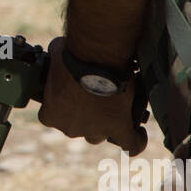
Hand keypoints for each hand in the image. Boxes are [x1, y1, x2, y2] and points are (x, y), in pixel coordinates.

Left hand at [39, 37, 147, 154]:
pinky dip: (136, 140)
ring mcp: (95, 131)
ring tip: (114, 107)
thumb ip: (56, 57)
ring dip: (105, 124)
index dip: (60, 105)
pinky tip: (139, 134)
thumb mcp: (56, 53)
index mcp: (51, 115)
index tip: (67, 93)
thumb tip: (59, 48)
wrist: (94, 59)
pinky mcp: (119, 128)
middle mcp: (71, 128)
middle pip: (77, 127)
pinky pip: (130, 143)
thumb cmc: (71, 56)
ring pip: (99, 134)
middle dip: (83, 114)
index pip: (51, 117)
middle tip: (92, 95)